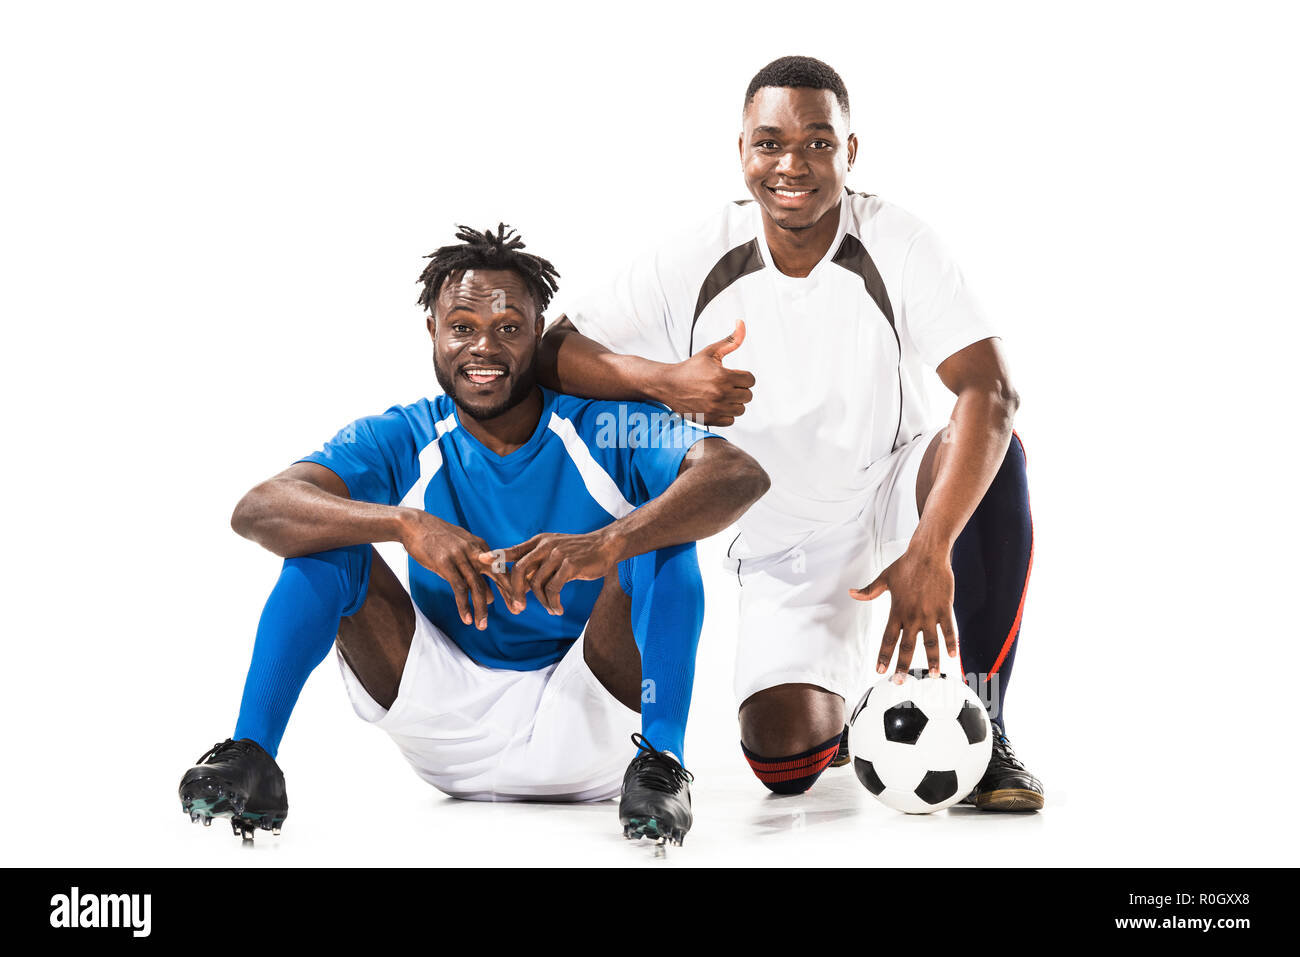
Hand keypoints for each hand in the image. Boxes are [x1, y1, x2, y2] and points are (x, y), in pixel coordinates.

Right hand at [400, 510, 511, 629]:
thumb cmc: (438, 540)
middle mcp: (476, 551)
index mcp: (482, 548)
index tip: (519, 603)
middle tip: (518, 610)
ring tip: (482, 626)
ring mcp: (461, 557)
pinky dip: (463, 606)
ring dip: (481, 609)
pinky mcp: (446, 563)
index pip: (503, 569)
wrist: (414, 524)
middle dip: (509, 594)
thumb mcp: (461, 552)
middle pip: (498, 575)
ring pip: (477, 587)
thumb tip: (491, 598)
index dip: (512, 586)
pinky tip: (466, 619)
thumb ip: (476, 573)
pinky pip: (459, 589)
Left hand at [480, 529, 621, 615]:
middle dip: (514, 592)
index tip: (480, 561)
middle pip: (519, 570)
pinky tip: (558, 609)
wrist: (605, 545)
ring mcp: (557, 554)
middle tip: (517, 609)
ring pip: (537, 583)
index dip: (496, 557)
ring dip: (542, 601)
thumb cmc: (579, 552)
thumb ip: (537, 564)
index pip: (512, 551)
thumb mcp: (555, 552)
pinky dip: (553, 602)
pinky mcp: (570, 564)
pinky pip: (554, 588)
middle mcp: (545, 545)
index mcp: (539, 542)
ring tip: (550, 609)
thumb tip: (518, 584)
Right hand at [659, 320, 754, 425]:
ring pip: (741, 409)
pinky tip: (716, 404)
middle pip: (748, 396)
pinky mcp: (710, 419)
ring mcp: (715, 408)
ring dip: (734, 402)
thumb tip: (741, 323)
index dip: (743, 376)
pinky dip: (726, 414)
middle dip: (739, 389)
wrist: (668, 385)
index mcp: (723, 376)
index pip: (751, 380)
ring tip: (721, 395)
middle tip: (726, 385)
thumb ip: (731, 340)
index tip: (732, 375)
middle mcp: (721, 394)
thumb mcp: (711, 351)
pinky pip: (731, 420)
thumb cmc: (690, 367)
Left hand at [849, 547, 958, 681]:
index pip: (888, 639)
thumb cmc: (906, 565)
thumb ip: (869, 591)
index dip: (883, 656)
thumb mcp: (884, 578)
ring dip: (932, 660)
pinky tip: (953, 656)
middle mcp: (912, 616)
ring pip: (930, 642)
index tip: (880, 671)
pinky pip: (949, 629)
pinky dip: (951, 643)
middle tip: (900, 682)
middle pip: (907, 646)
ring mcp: (930, 613)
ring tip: (933, 675)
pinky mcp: (945, 608)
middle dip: (903, 666)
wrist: (928, 554)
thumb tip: (851, 593)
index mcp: (897, 610)